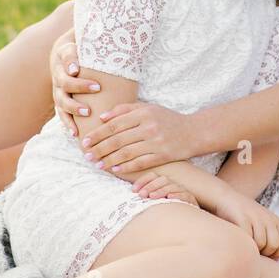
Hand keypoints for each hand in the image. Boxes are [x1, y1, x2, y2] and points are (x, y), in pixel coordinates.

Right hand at [50, 28, 100, 138]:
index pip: (65, 55)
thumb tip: (106, 12)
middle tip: (97, 87)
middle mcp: (58, 71)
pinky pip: (61, 114)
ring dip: (73, 107)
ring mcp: (58, 88)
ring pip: (61, 100)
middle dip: (79, 85)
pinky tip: (76, 132)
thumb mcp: (86, 32)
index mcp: (63, 52)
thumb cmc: (84, 42)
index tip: (77, 67)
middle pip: (63, 80)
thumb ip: (95, 25)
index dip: (70, 61)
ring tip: (87, 112)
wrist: (70, 51)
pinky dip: (68, 123)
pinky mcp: (61, 101)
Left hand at [80, 102, 194, 175]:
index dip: (97, 134)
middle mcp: (149, 126)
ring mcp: (156, 142)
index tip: (84, 141)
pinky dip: (126, 167)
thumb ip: (125, 109)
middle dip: (99, 149)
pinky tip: (115, 169)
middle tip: (86, 155)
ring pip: (126, 153)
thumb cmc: (167, 119)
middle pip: (118, 140)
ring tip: (97, 165)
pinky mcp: (163, 155)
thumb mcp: (148, 108)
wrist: (194, 132)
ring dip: (109, 160)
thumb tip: (102, 117)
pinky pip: (140, 163)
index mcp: (143, 113)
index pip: (114, 124)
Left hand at [131, 171, 199, 207]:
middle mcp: (172, 185)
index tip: (133, 190)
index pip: (152, 176)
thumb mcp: (151, 205)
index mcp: (162, 184)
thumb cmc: (164, 213)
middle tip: (142, 195)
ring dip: (161, 191)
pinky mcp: (190, 199)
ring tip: (152, 197)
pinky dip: (177, 195)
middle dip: (150, 186)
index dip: (143, 181)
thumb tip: (128, 195)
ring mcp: (182, 191)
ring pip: (172, 186)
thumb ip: (143, 198)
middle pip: (162, 180)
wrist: (184, 223)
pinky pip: (185, 194)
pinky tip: (170, 198)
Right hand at [212, 187, 278, 259]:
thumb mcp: (260, 224)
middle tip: (252, 252)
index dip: (277, 253)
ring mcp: (256, 217)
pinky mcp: (243, 218)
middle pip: (273, 245)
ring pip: (261, 243)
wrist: (223, 198)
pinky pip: (248, 238)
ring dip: (252, 249)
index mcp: (274, 219)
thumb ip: (268, 238)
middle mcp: (268, 217)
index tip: (265, 256)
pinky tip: (238, 241)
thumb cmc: (241, 218)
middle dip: (264, 253)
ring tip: (244, 246)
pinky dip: (244, 244)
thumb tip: (274, 263)